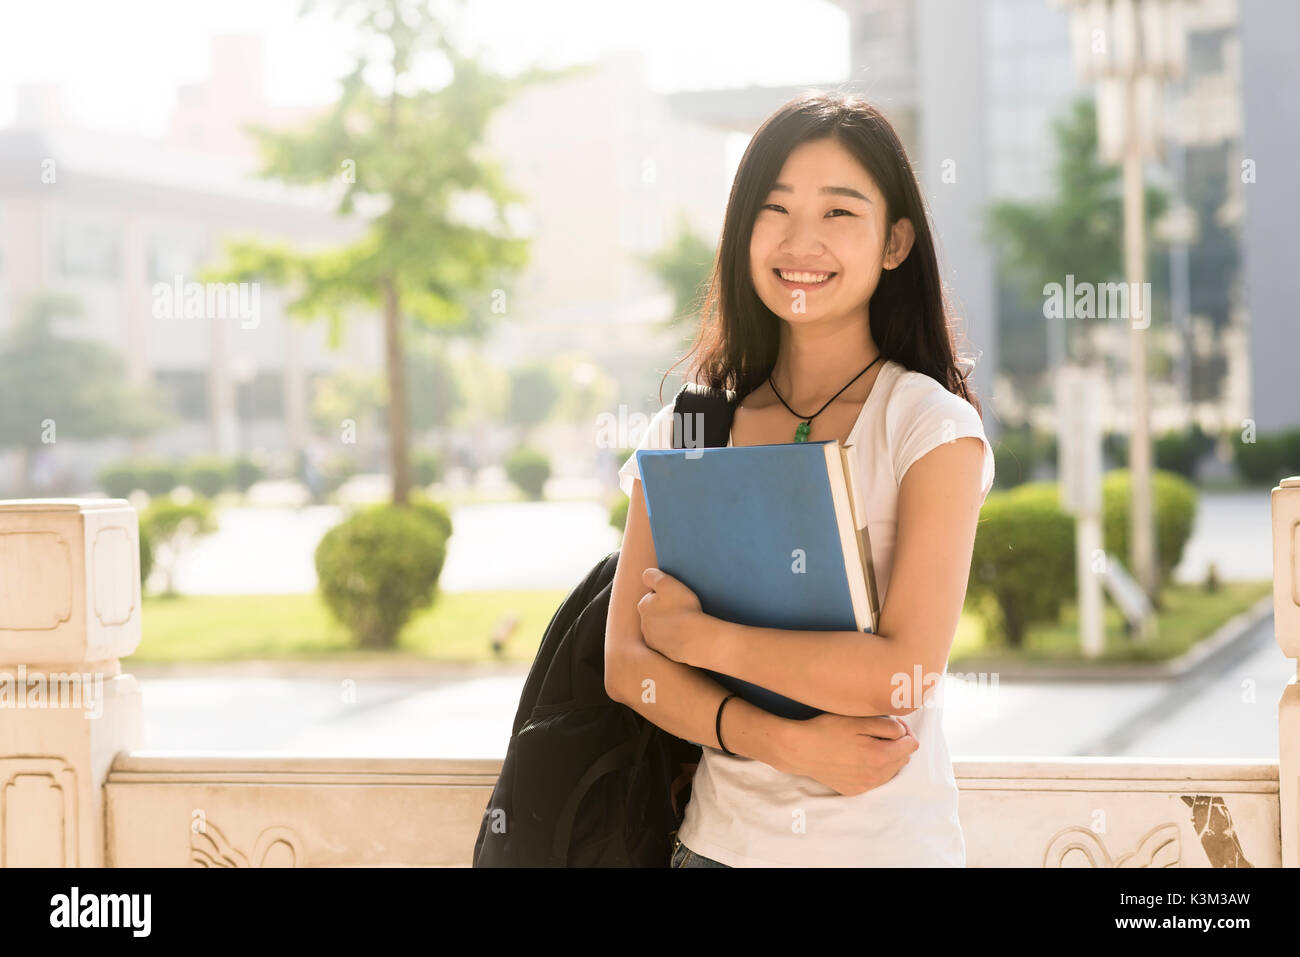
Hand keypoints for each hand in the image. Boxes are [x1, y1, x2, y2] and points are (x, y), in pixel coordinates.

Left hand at [638, 567, 707, 664]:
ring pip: (661, 628)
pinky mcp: (663, 652)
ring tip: (686, 623)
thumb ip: (652, 576)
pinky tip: (686, 635)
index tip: (677, 596)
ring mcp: (653, 639)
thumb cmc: (683, 608)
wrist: (695, 639)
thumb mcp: (667, 583)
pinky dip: (675, 638)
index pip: (652, 595)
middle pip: (655, 613)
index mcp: (643, 606)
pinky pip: (668, 642)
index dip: (665, 594)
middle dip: (665, 611)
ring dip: (670, 625)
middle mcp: (644, 624)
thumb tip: (645, 575)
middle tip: (682, 609)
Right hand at [779, 712, 917, 795]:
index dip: (905, 730)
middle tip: (878, 731)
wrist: (799, 749)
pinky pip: (876, 780)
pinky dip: (874, 768)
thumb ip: (888, 726)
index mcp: (880, 756)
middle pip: (904, 759)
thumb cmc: (827, 730)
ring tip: (868, 744)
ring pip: (892, 771)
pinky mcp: (855, 790)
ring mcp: (866, 786)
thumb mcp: (859, 720)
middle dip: (898, 744)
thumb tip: (903, 733)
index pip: (912, 744)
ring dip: (887, 757)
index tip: (891, 723)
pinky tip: (858, 757)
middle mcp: (876, 776)